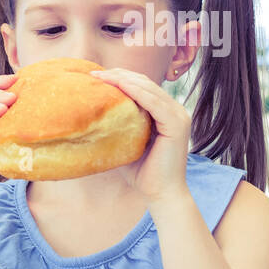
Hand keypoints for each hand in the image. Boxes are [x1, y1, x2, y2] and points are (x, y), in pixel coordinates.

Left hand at [89, 68, 191, 205]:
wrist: (161, 195)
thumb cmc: (142, 174)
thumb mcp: (126, 144)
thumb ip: (118, 128)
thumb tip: (89, 118)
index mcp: (165, 112)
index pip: (142, 87)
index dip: (120, 78)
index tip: (97, 76)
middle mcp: (175, 110)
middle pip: (145, 83)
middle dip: (119, 75)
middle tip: (94, 72)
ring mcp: (178, 116)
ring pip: (148, 88)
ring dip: (123, 80)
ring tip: (101, 77)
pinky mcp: (176, 124)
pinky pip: (153, 102)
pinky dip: (135, 91)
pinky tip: (118, 86)